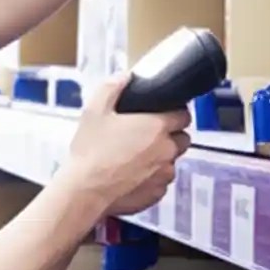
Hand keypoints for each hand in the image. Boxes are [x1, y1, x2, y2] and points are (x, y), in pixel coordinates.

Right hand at [61, 74, 190, 214]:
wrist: (85, 191)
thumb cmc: (90, 152)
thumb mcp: (95, 110)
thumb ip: (112, 87)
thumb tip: (125, 76)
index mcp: (156, 126)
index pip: (183, 115)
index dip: (174, 113)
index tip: (162, 114)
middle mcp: (166, 150)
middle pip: (182, 139)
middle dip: (169, 135)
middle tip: (145, 135)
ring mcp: (163, 174)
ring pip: (171, 161)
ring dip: (159, 157)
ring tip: (134, 157)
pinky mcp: (157, 193)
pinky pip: (161, 181)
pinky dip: (151, 177)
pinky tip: (130, 175)